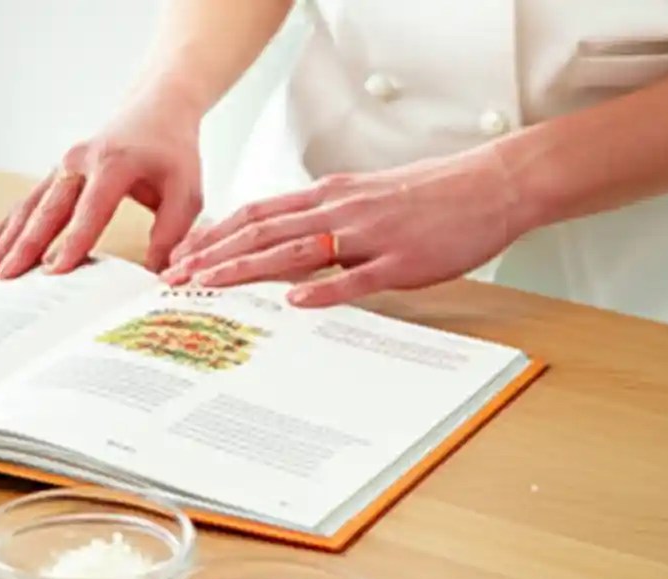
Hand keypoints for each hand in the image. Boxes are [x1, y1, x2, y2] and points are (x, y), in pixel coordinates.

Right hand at [0, 93, 203, 278]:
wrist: (156, 110)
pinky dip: (8, 225)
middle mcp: (80, 162)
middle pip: (48, 211)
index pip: (89, 212)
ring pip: (31, 207)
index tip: (54, 272)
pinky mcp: (57, 172)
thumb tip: (157, 273)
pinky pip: (29, 201)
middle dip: (25, 246)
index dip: (71, 244)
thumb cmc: (173, 153)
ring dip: (8, 239)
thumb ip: (172, 232)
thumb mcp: (187, 191)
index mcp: (113, 165)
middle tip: (6, 277)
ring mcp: (64, 166)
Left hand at [162, 145, 534, 306]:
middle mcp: (340, 210)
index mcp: (329, 195)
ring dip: (247, 269)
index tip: (182, 255)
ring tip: (210, 285)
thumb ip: (322, 218)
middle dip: (213, 255)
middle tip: (175, 278)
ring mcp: (370, 235)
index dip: (215, 234)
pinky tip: (294, 304)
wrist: (491, 184)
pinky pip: (357, 278)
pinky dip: (323, 291)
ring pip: (296, 252)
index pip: (257, 213)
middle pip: (262, 231)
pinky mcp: (403, 261)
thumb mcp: (363, 197)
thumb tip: (284, 241)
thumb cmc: (429, 196)